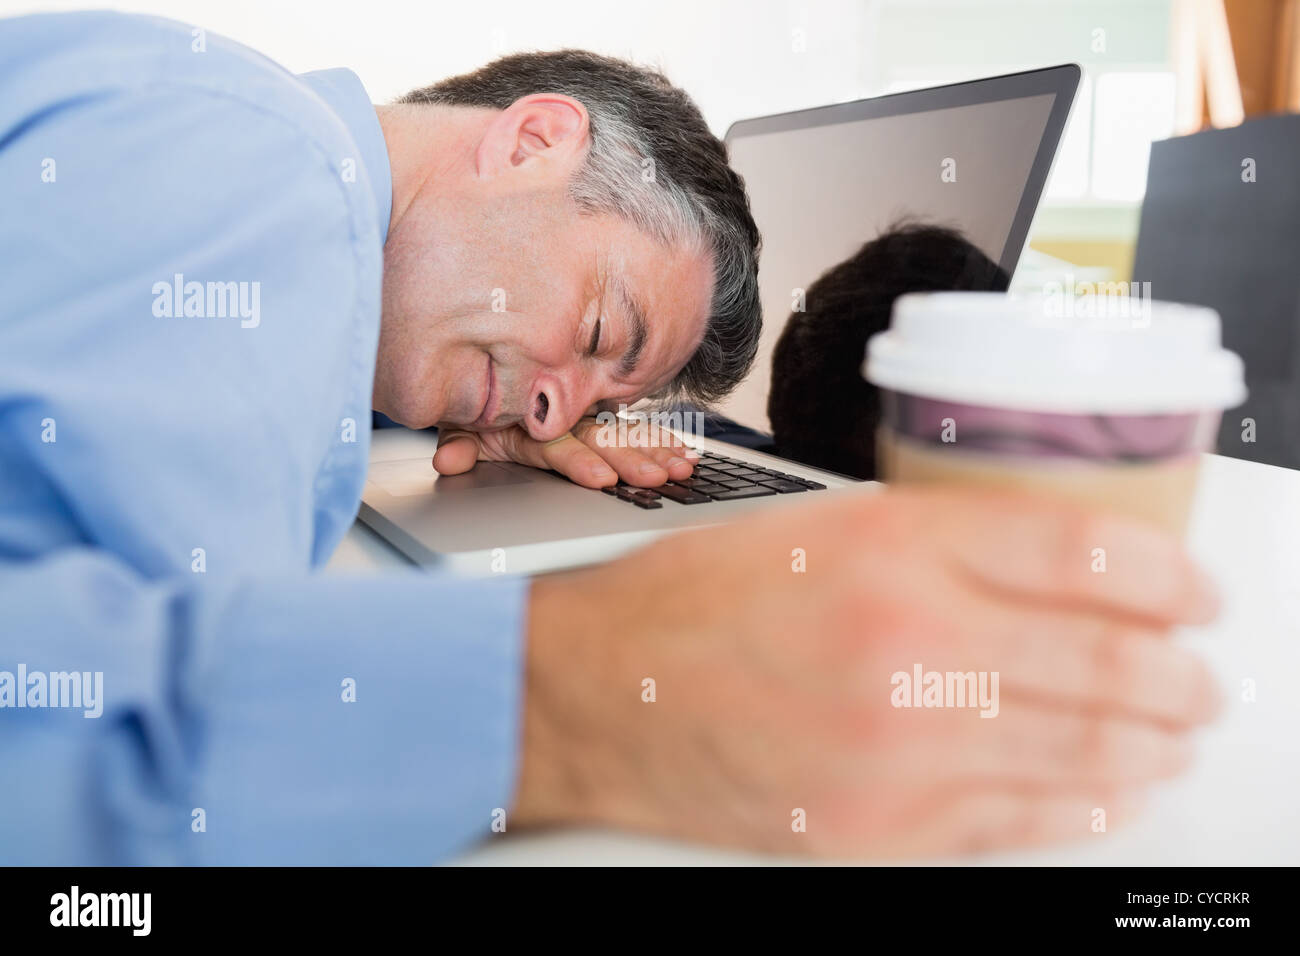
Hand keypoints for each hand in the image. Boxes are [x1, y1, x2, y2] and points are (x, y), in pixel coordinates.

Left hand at [431, 416, 697, 488]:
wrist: (493, 372)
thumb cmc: (481, 411)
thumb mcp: (463, 425)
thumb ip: (459, 443)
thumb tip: (448, 462)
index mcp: (534, 424)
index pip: (559, 445)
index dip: (579, 462)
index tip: (602, 478)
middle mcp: (567, 418)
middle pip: (602, 441)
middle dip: (630, 459)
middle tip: (655, 478)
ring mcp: (588, 419)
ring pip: (626, 435)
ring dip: (655, 452)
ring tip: (681, 468)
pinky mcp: (604, 422)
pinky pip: (638, 431)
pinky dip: (663, 443)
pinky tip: (686, 455)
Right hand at [516, 485, 1221, 857]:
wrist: (597, 695)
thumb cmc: (688, 605)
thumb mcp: (815, 528)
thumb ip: (935, 542)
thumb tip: (1049, 567)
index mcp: (892, 551)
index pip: (1086, 551)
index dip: (1167, 573)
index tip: (1192, 589)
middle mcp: (909, 647)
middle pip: (1110, 661)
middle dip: (1181, 672)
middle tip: (1199, 672)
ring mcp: (902, 750)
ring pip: (1085, 753)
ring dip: (1153, 743)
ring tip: (1174, 733)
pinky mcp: (883, 829)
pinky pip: (1022, 825)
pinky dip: (1086, 809)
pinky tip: (1108, 792)